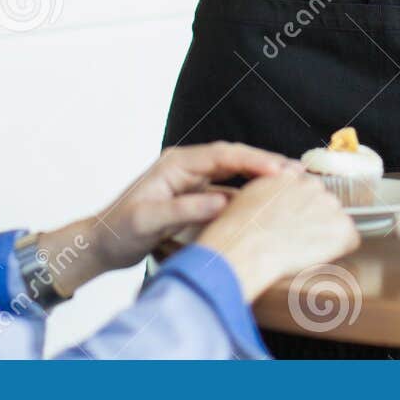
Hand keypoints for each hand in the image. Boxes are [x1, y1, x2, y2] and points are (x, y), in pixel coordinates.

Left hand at [57, 142, 296, 290]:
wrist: (100, 244)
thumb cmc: (118, 231)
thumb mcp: (147, 221)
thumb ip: (183, 210)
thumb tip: (222, 202)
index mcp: (175, 164)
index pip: (222, 155)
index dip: (253, 160)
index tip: (281, 169)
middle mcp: (185, 167)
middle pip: (233, 158)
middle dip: (266, 163)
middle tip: (300, 173)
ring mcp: (190, 181)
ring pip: (234, 173)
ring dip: (261, 177)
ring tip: (293, 184)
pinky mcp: (193, 197)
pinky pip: (227, 189)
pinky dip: (248, 193)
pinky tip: (267, 201)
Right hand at [194, 172, 359, 300]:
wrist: (248, 246)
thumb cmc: (242, 229)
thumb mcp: (252, 195)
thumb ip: (273, 187)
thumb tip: (284, 191)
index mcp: (290, 175)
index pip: (307, 189)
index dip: (300, 210)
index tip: (293, 222)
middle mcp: (313, 185)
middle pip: (323, 204)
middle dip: (315, 220)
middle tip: (296, 239)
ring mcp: (330, 205)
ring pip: (336, 221)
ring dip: (326, 234)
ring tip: (303, 248)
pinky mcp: (342, 227)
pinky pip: (350, 240)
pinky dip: (339, 249)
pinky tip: (318, 255)